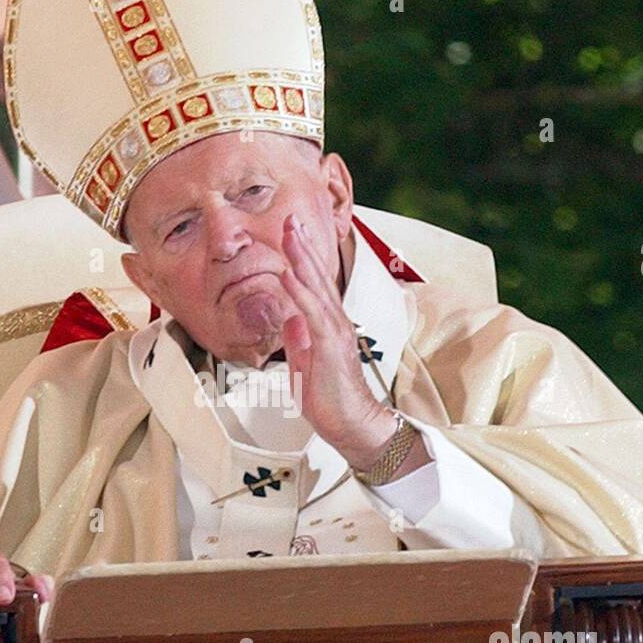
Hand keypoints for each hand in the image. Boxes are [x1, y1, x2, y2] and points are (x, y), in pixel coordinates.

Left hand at [278, 214, 398, 468]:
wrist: (353, 424)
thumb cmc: (330, 399)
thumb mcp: (306, 366)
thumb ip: (298, 342)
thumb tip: (289, 320)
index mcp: (328, 325)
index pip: (315, 284)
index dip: (303, 257)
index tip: (292, 232)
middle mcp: (335, 322)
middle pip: (318, 276)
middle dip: (303, 245)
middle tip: (291, 217)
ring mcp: (335, 332)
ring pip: (316, 287)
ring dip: (302, 258)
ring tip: (289, 232)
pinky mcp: (331, 346)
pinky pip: (313, 314)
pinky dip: (300, 292)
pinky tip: (289, 274)